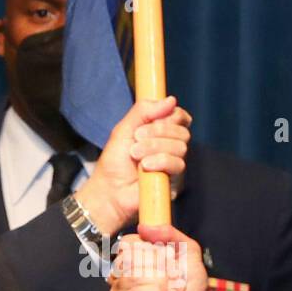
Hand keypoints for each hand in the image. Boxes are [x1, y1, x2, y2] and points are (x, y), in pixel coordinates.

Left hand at [73, 97, 192, 234]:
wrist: (109, 191)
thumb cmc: (115, 162)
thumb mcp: (124, 129)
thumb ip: (144, 111)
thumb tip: (171, 99)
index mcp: (160, 132)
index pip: (179, 117)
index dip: (171, 115)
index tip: (153, 119)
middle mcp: (170, 146)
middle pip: (181, 131)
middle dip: (157, 132)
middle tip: (136, 139)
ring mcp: (174, 164)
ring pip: (180, 147)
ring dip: (154, 147)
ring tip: (135, 155)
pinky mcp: (175, 181)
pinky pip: (178, 164)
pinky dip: (160, 161)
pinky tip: (145, 167)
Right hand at [110, 223, 225, 290]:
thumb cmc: (190, 281)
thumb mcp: (188, 250)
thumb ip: (169, 234)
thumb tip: (144, 227)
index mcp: (134, 254)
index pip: (128, 243)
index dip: (151, 250)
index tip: (170, 258)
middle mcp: (121, 271)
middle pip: (128, 259)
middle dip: (158, 268)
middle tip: (175, 276)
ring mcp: (119, 290)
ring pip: (131, 278)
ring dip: (160, 283)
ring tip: (174, 288)